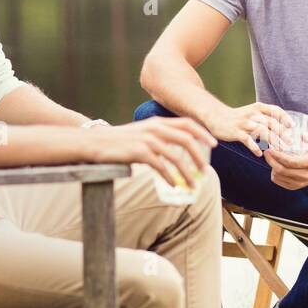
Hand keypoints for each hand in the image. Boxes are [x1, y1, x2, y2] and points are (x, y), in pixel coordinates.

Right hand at [84, 118, 215, 185]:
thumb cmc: (118, 141)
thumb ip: (158, 137)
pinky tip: (175, 185)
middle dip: (199, 155)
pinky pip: (161, 166)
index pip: (187, 124)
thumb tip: (176, 150)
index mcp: (157, 122)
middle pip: (186, 139)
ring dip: (187, 173)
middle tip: (205, 170)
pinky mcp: (139, 152)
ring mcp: (147, 140)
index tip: (213, 145)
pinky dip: (170, 177)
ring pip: (176, 156)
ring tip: (194, 185)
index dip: (203, 133)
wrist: (94, 142)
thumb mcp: (141, 133)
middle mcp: (154, 128)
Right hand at [204, 101, 293, 156]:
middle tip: (289, 143)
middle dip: (281, 133)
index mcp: (258, 108)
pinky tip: (260, 154)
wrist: (216, 116)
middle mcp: (252, 114)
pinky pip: (248, 140)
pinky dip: (254, 147)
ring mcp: (244, 123)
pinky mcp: (236, 132)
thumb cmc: (238, 117)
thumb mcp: (252, 113)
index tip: (292, 127)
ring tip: (278, 150)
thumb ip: (265, 118)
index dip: (285, 118)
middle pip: (271, 123)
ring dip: (272, 141)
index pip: (275, 111)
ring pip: (262, 131)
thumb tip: (282, 128)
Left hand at [263, 132, 307, 189]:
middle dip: (271, 161)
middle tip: (266, 152)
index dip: (278, 156)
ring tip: (272, 158)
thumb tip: (302, 136)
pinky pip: (279, 182)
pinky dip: (274, 174)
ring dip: (272, 166)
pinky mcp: (295, 187)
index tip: (270, 150)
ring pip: (279, 176)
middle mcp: (306, 175)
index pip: (291, 162)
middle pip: (282, 170)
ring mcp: (300, 183)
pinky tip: (275, 166)